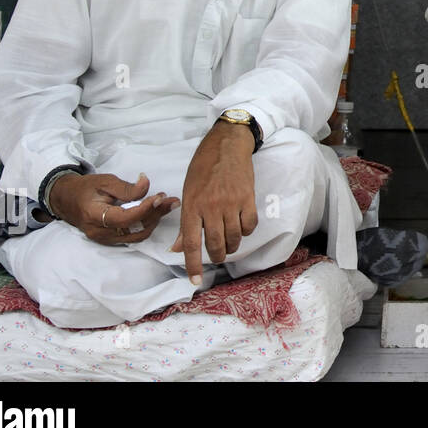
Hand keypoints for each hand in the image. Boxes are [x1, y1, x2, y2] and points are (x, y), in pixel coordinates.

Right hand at [47, 172, 178, 245]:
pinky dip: (146, 225)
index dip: (143, 210)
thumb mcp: (104, 181)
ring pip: (137, 235)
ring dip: (154, 220)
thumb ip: (126, 187)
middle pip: (134, 229)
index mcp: (94, 216)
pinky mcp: (110, 240)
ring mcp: (104, 239)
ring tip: (165, 204)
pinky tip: (154, 212)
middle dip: (155, 214)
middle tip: (169, 200)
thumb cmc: (85, 188)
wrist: (66, 199)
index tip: (158, 198)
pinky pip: (133, 236)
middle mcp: (99, 232)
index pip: (123, 219)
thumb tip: (147, 185)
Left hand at [170, 121, 257, 284]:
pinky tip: (241, 226)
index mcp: (192, 206)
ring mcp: (231, 203)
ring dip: (232, 246)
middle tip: (218, 256)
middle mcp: (210, 207)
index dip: (193, 265)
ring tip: (230, 244)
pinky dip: (246, 231)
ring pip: (234, 238)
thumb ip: (186, 222)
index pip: (191, 243)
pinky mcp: (248, 198)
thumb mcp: (188, 192)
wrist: (227, 146)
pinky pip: (249, 225)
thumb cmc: (203, 168)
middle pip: (215, 244)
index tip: (195, 281)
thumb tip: (179, 248)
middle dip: (217, 256)